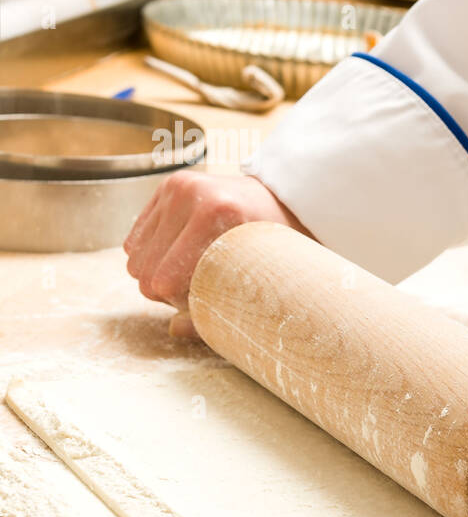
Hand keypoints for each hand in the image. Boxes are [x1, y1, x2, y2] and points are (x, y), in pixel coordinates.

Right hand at [124, 171, 310, 337]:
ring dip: (155, 275)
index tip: (205, 303)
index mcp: (217, 212)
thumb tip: (174, 330)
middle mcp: (190, 193)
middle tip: (196, 291)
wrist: (284, 202)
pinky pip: (134, 241)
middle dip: (164, 292)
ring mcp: (175, 187)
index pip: (166, 280)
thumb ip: (218, 310)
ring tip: (189, 275)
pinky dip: (150, 257)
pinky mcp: (165, 187)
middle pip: (145, 270)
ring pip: (134, 257)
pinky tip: (177, 258)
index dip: (179, 302)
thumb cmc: (272, 247)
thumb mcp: (259, 279)